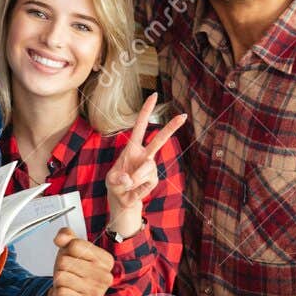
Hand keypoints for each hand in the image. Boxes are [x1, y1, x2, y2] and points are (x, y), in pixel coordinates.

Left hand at [45, 228, 114, 295]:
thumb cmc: (72, 275)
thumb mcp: (69, 251)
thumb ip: (66, 237)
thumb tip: (60, 238)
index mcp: (106, 260)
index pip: (75, 245)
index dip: (67, 251)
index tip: (74, 259)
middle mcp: (105, 276)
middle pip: (66, 261)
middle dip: (61, 267)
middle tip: (69, 275)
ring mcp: (97, 292)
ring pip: (62, 276)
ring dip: (60, 280)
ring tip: (68, 284)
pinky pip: (62, 291)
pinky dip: (60, 292)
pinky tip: (68, 295)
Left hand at [106, 94, 185, 232]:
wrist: (122, 200)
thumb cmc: (115, 185)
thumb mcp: (111, 181)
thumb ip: (118, 179)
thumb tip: (129, 179)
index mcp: (132, 148)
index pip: (140, 126)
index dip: (146, 111)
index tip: (154, 95)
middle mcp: (144, 154)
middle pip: (160, 140)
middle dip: (172, 128)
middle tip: (184, 115)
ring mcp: (151, 167)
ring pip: (146, 169)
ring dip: (133, 179)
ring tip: (127, 185)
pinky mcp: (154, 179)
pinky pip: (146, 182)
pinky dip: (137, 189)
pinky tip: (134, 191)